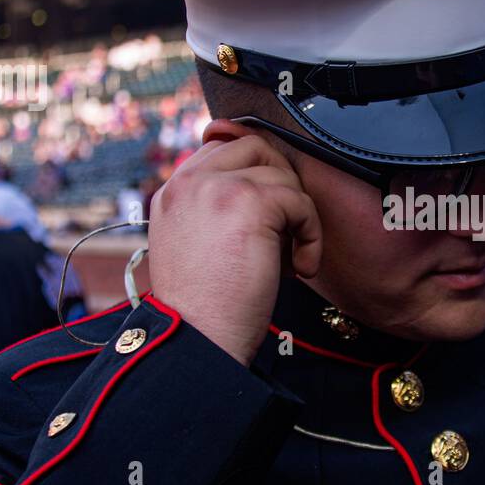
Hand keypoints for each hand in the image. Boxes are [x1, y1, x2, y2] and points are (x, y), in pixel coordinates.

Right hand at [148, 122, 321, 365]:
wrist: (197, 338)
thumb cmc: (204, 307)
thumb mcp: (196, 245)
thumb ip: (216, 212)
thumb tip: (265, 193)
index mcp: (174, 190)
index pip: (222, 147)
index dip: (257, 169)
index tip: (274, 205)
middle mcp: (190, 181)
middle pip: (255, 147)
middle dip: (281, 183)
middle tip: (288, 225)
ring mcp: (218, 187)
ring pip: (282, 176)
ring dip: (298, 215)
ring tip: (291, 256)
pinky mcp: (250, 203)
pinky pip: (300, 202)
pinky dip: (311, 236)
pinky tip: (300, 268)